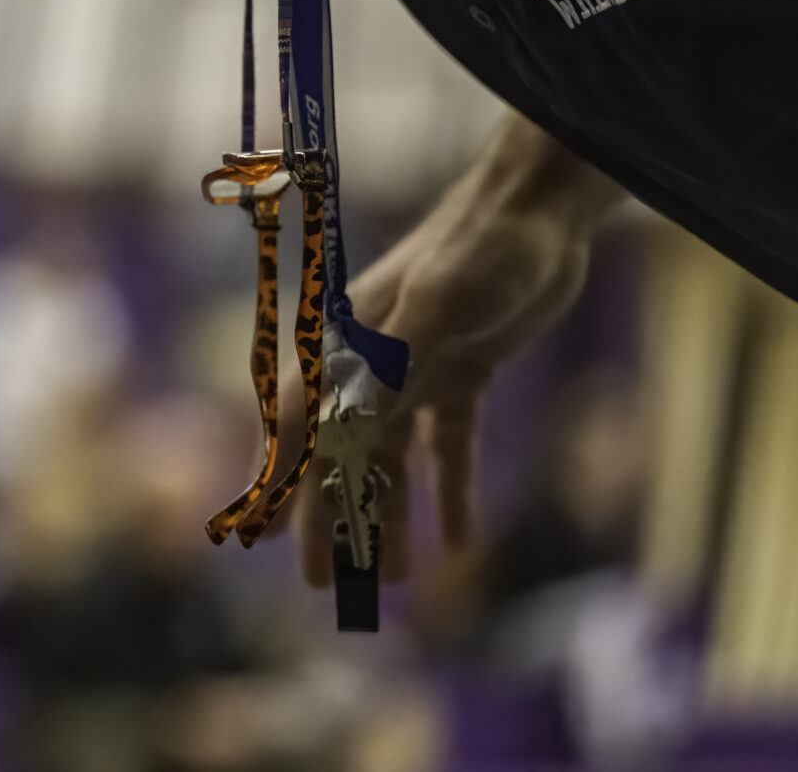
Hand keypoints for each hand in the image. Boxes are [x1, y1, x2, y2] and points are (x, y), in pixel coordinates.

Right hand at [288, 113, 615, 584]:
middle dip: (330, 518)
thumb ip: (391, 366)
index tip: (259, 535)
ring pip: (391, 458)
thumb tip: (350, 429)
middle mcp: (369, 360)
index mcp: (345, 341)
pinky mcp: (462, 372)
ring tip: (400, 582)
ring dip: (392, 516)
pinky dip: (452, 492)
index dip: (279, 481)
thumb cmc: (477, 248)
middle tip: (322, 585)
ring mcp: (415, 368)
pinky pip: (450, 446)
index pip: (301, 424)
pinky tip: (461, 542)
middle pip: (340, 452)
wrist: (538, 212)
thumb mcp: (434, 308)